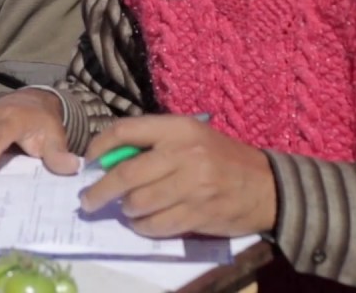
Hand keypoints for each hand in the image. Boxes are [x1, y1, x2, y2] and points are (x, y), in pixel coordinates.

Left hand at [80, 115, 277, 237]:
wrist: (267, 186)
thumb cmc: (222, 157)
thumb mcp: (192, 136)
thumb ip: (155, 143)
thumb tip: (110, 159)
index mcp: (179, 128)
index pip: (125, 131)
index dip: (100, 147)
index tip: (89, 162)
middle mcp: (183, 154)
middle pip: (125, 173)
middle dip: (100, 190)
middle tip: (88, 200)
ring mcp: (191, 186)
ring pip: (138, 203)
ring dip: (125, 210)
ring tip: (127, 209)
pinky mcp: (198, 214)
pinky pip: (157, 225)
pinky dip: (143, 227)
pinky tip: (144, 223)